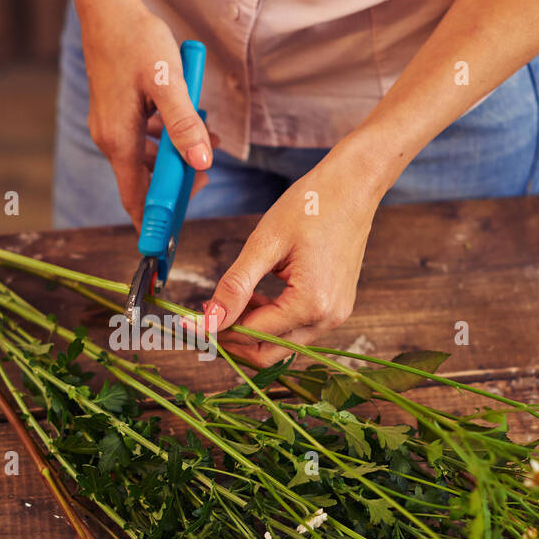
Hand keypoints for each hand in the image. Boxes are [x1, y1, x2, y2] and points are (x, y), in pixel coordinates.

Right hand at [79, 0, 213, 224]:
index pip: (134, 198)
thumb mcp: (168, 84)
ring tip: (208, 142)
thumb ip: (185, 126)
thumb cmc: (136, 41)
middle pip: (143, 180)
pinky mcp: (116, 111)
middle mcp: (110, 138)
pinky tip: (189, 121)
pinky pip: (143, 138)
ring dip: (175, 156)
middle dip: (176, 183)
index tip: (167, 245)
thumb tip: (201, 164)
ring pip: (146, 157)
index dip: (152, 224)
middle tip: (205, 173)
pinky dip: (165, 137)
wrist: (107, 6)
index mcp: (119, 140)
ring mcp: (111, 125)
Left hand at [203, 142, 388, 366]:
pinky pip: (295, 328)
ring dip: (250, 329)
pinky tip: (254, 297)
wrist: (353, 186)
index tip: (186, 323)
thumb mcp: (265, 243)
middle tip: (203, 319)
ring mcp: (335, 316)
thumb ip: (236, 285)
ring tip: (227, 300)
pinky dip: (269, 321)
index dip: (216, 330)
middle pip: (267, 353)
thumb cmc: (312, 205)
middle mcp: (327, 318)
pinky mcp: (334, 307)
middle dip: (231, 340)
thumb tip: (210, 321)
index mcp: (311, 304)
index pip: (252, 335)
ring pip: (280, 344)